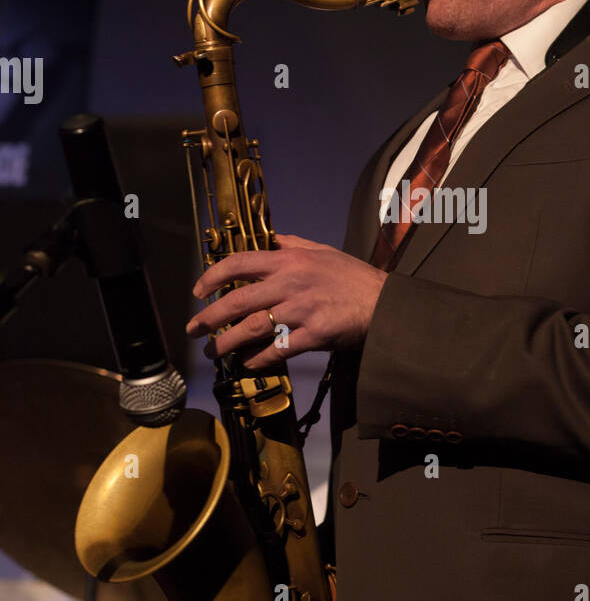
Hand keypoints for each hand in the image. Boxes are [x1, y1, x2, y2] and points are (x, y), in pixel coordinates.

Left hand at [185, 233, 387, 371]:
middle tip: (195, 329)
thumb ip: (294, 244)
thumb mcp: (322, 251)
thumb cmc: (354, 277)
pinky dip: (258, 359)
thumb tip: (272, 237)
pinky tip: (248, 363)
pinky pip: (277, 349)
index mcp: (289, 260)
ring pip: (251, 328)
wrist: (383, 303)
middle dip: (209, 318)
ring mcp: (301, 310)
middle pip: (237, 300)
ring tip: (214, 352)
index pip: (239, 263)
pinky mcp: (313, 334)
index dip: (212, 277)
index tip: (199, 291)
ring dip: (227, 343)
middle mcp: (290, 283)